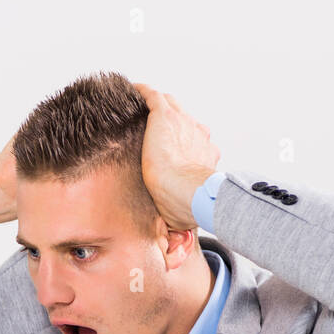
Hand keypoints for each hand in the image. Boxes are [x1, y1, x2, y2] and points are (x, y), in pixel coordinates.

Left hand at [132, 83, 220, 230]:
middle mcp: (198, 134)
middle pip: (183, 119)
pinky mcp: (165, 116)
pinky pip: (152, 96)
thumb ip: (177, 217)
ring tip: (138, 103)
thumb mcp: (184, 213)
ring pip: (169, 103)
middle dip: (171, 119)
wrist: (191, 192)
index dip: (181, 141)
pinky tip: (129, 90)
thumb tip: (170, 243)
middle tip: (152, 123)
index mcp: (204, 154)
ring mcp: (183, 122)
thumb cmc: (190, 207)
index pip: (193, 141)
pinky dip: (141, 92)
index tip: (169, 146)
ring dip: (155, 102)